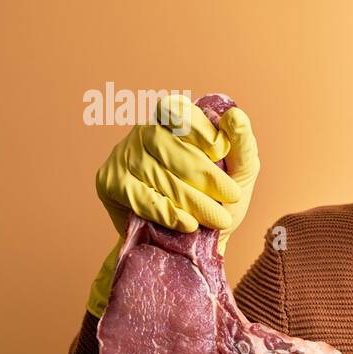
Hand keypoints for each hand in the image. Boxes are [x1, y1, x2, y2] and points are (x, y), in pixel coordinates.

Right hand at [86, 95, 259, 317]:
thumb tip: (236, 115)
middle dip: (204, 174)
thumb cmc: (220, 197)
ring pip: (157, 174)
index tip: (221, 152)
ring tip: (218, 218)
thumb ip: (242, 143)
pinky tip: (187, 223)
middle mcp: (144, 131)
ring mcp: (123, 155)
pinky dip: (166, 211)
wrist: (195, 240)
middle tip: (231, 196)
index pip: (180, 113)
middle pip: (168, 147)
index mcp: (174, 119)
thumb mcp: (240, 170)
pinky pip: (139, 196)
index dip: (199, 130)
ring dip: (192, 199)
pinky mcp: (110, 181)